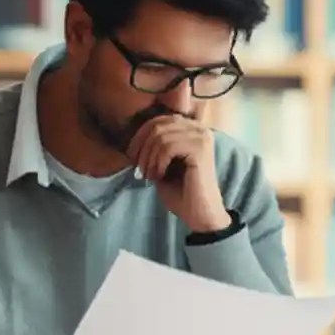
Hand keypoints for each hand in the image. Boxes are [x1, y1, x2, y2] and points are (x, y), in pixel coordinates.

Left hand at [127, 114, 230, 232]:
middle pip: (158, 125)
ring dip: (149, 158)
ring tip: (149, 175)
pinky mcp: (201, 148)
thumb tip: (133, 136)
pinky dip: (158, 162)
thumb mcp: (162, 164)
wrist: (200, 214)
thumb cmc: (181, 192)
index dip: (140, 137)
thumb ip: (154, 146)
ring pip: (161, 136)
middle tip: (139, 169)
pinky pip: (168, 146)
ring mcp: (202, 137)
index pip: (158, 120)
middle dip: (142, 147)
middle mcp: (200, 129)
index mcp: (192, 129)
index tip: (132, 158)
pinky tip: (159, 176)